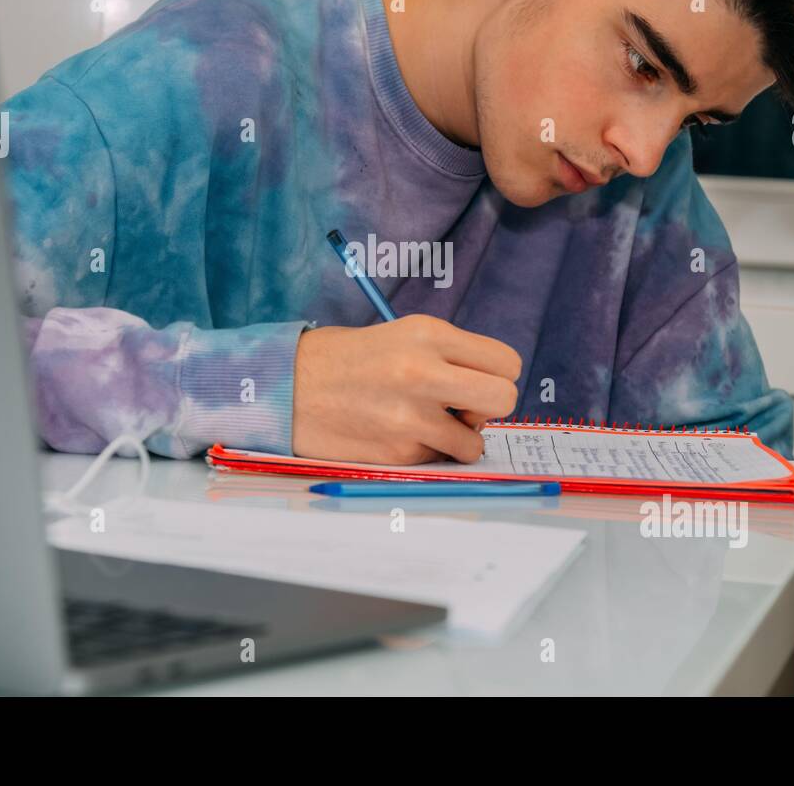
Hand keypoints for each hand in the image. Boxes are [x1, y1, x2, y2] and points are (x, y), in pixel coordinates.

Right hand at [291, 314, 520, 464]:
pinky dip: (425, 452)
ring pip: (475, 441)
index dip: (496, 375)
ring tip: (425, 423)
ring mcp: (411, 417)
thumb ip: (450, 357)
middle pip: (505, 398)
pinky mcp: (397, 452)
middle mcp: (423, 372)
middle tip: (465, 407)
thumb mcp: (402, 336)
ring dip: (458, 438)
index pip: (507, 362)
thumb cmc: (348, 360)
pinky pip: (438, 458)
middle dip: (491, 408)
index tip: (476, 380)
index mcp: (428, 333)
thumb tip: (492, 393)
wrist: (286, 387)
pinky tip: (395, 434)